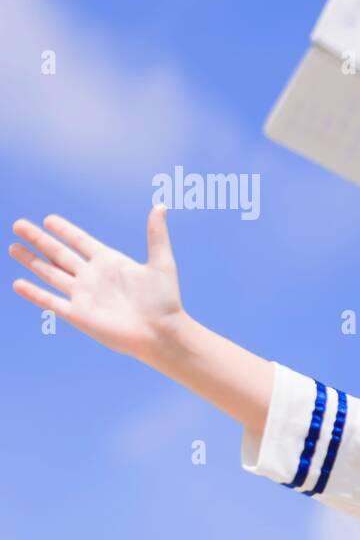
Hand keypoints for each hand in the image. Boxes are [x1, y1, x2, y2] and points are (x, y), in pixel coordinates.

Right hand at [10, 205, 186, 362]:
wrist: (161, 333)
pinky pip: (50, 301)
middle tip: (18, 225)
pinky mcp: (78, 315)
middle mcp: (93, 276)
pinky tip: (17, 284)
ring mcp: (83, 295)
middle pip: (59, 254)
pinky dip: (34, 293)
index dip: (65, 230)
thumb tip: (160, 206)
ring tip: (12, 247)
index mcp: (110, 262)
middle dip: (38, 240)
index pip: (81, 241)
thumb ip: (157, 235)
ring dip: (31, 261)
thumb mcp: (161, 262)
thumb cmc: (164, 300)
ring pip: (50, 274)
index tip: (48, 218)